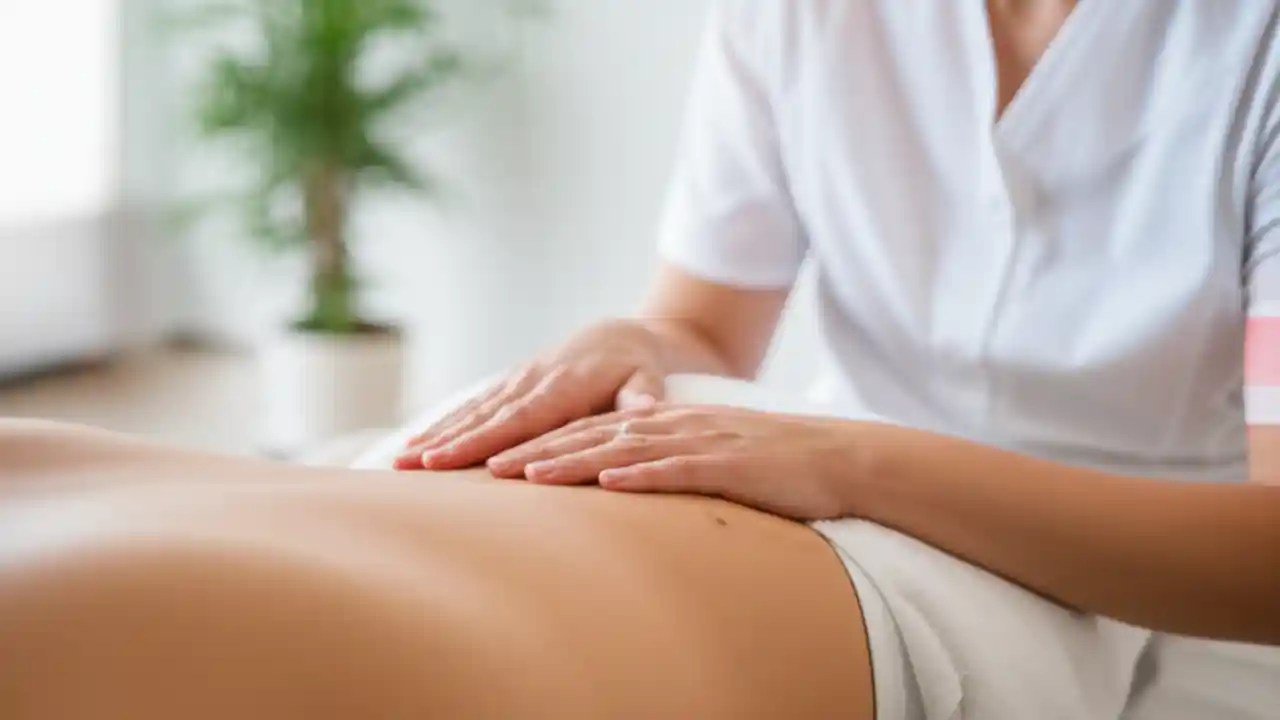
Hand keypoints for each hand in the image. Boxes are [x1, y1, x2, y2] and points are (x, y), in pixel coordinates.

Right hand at [395, 320, 669, 470]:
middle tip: (412, 467)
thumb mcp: (649, 379)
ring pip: (470, 412)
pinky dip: (440, 426)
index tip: (465, 462)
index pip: (525, 418)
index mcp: (566, 386)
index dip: (493, 440)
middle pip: (487, 417)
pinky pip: (470, 408)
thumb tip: (646, 408)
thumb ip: (644, 394)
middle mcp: (532, 381)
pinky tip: (412, 447)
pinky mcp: (506, 386)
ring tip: (399, 462)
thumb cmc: (637, 369)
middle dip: (449, 443)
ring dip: (435, 436)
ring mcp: (515, 382)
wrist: (618, 337)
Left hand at [484, 404, 864, 520]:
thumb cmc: (772, 465)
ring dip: (572, 462)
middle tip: (487, 469)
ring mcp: (700, 442)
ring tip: (526, 475)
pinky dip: (642, 474)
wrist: (835, 458)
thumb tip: (617, 481)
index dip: (542, 444)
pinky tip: (610, 482)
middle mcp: (674, 426)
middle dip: (537, 451)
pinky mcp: (728, 464)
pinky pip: (678, 468)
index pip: (593, 433)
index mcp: (666, 424)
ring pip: (624, 449)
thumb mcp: (708, 458)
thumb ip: (664, 462)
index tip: (495, 462)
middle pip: (594, 436)